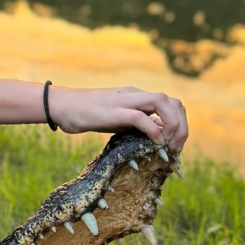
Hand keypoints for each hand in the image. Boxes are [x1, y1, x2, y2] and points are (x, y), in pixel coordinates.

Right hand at [47, 86, 187, 151]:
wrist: (61, 105)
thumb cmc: (85, 114)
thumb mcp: (116, 119)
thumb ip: (135, 124)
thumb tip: (154, 137)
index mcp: (137, 97)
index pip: (171, 104)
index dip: (180, 123)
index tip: (175, 144)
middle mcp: (135, 95)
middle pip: (174, 102)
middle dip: (182, 126)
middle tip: (176, 148)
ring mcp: (124, 101)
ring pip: (163, 103)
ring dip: (173, 126)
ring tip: (168, 145)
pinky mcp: (113, 111)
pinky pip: (141, 117)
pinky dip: (153, 130)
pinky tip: (155, 143)